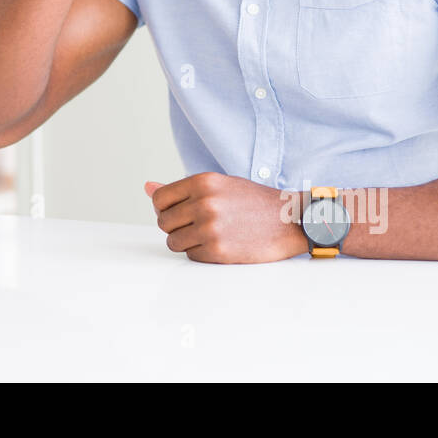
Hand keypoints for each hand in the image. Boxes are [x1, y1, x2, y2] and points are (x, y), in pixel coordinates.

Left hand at [145, 173, 304, 263]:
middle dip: (176, 226)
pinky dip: (201, 253)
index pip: (160, 199)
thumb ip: (182, 189)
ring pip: (173, 241)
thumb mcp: (219, 185)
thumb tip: (147, 188)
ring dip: (186, 241)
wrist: (290, 221)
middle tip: (198, 225)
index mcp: (203, 182)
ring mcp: (210, 228)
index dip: (164, 208)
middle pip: (164, 222)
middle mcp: (204, 203)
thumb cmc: (253, 201)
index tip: (178, 212)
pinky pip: (191, 255)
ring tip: (209, 234)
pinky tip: (220, 244)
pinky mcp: (218, 251)